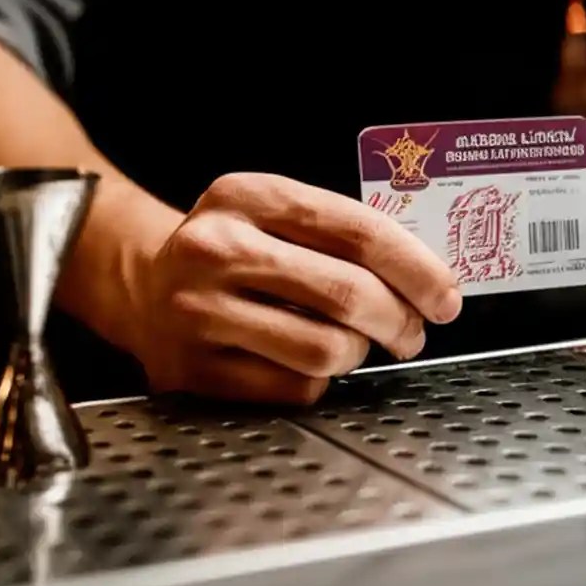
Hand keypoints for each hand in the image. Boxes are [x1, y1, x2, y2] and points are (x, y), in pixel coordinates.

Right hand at [133, 173, 461, 404]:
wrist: (137, 285)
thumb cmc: (235, 252)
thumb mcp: (276, 214)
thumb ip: (345, 235)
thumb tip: (431, 284)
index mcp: (248, 196)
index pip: (358, 231)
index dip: (418, 268)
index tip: (447, 297)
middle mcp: (216, 249)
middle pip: (348, 294)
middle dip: (400, 320)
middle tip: (412, 331)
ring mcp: (198, 312)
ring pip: (327, 350)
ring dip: (359, 354)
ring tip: (354, 344)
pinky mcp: (192, 371)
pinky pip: (296, 389)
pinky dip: (319, 382)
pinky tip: (307, 363)